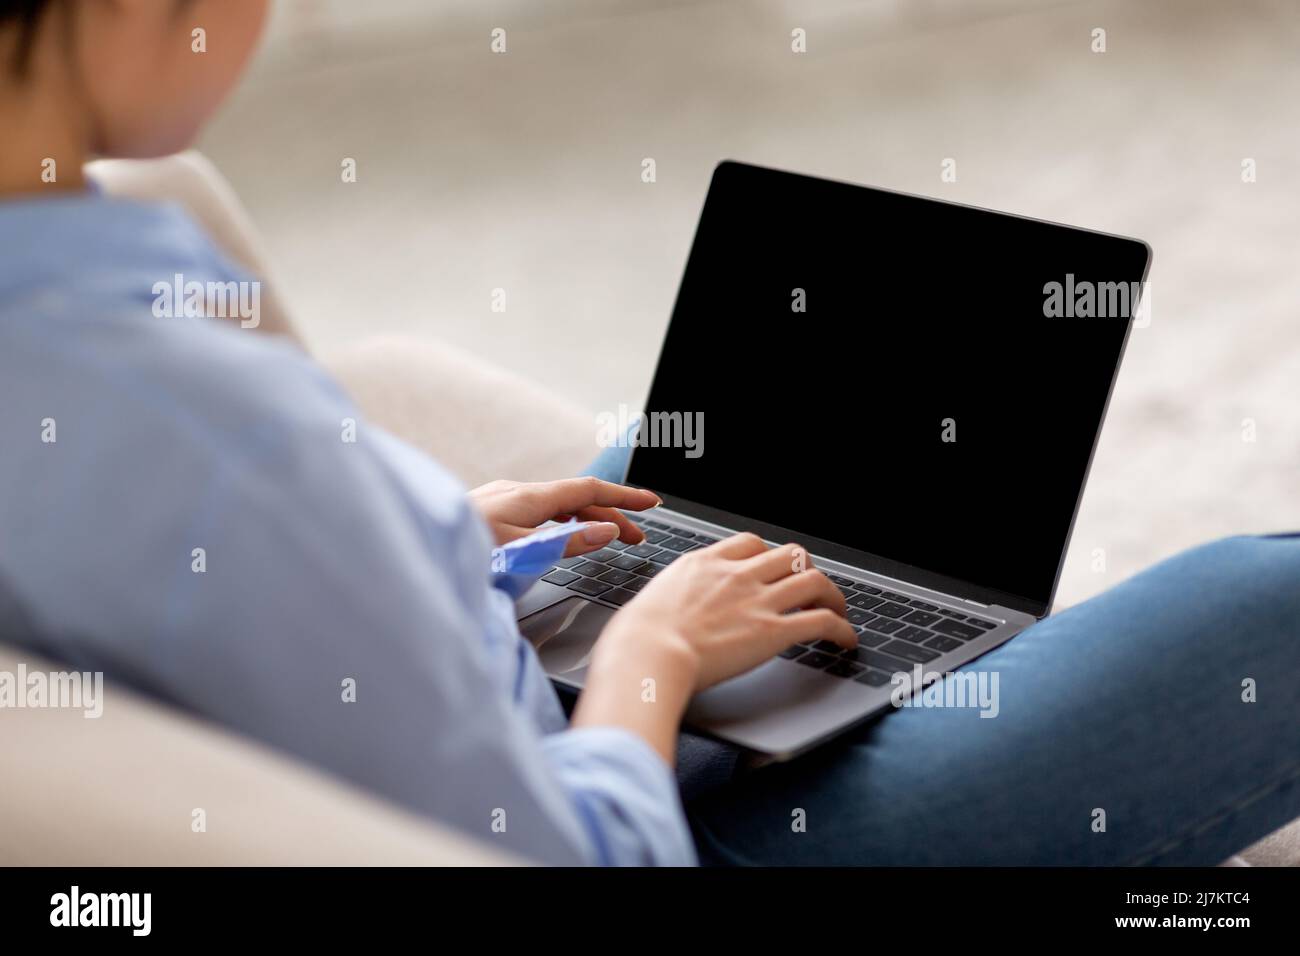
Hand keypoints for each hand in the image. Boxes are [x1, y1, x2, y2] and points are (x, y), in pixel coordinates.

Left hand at [467, 477, 661, 556]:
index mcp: (529, 497)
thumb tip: (607, 530)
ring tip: (604, 537)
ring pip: (554, 506)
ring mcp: (499, 501)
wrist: (415, 549)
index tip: (652, 503)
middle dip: (610, 515)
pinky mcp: (486, 513)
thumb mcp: (523, 553)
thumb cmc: (463, 555)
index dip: (624, 497)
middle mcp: (515, 492)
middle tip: (636, 537)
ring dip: (585, 519)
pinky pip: (536, 512)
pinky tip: (558, 534)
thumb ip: (568, 542)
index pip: (589, 491)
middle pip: (574, 498)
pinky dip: (560, 522)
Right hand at [572, 533, 854, 762]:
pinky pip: (821, 622)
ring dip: (833, 596)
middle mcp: (736, 575)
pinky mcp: (773, 631)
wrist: (647, 653)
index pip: (749, 543)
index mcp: (705, 564)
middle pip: (790, 555)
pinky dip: (841, 630)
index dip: (768, 554)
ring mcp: (757, 600)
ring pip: (814, 581)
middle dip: (806, 570)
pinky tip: (846, 640)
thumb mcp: (650, 603)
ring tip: (838, 610)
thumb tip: (659, 616)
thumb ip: (669, 602)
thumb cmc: (637, 637)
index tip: (772, 568)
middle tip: (811, 588)